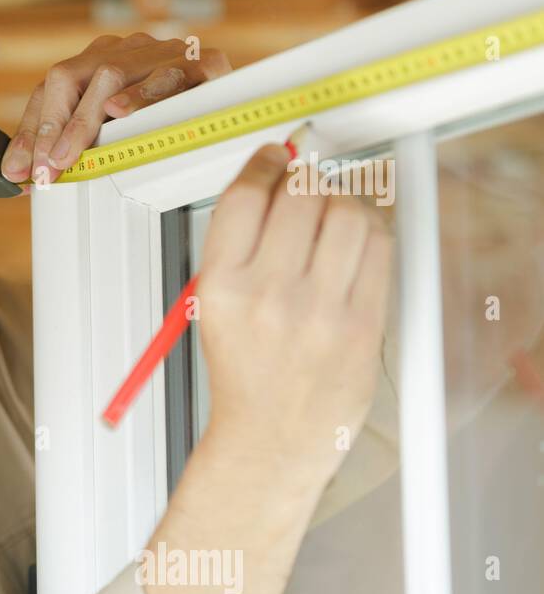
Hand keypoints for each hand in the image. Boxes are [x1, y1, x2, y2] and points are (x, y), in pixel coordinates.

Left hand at [0, 33, 230, 185]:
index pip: (52, 87)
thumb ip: (63, 146)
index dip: (34, 130)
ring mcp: (163, 53)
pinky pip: (169, 75)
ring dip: (86, 118)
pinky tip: (122, 113)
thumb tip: (16, 174)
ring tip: (69, 153)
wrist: (234, 108)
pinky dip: (142, 94)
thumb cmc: (165, 123)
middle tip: (48, 169)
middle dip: (55, 128)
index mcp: (100, 60)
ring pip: (113, 73)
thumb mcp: (108, 133)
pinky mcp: (203, 64)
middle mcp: (127, 50)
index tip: (21, 171)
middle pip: (74, 77)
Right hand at [197, 144, 393, 484]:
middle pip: (299, 194)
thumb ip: (238, 245)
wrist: (272, 436)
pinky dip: (370, 231)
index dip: (264, 164)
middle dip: (304, 178)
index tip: (274, 157)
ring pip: (345, 212)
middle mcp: (269, 295)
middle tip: (305, 184)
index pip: (244, 196)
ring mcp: (320, 310)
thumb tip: (272, 182)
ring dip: (341, 200)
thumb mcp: (214, 307)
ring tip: (331, 215)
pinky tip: (355, 242)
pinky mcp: (362, 324)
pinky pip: (378, 247)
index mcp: (222, 287)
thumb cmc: (245, 374)